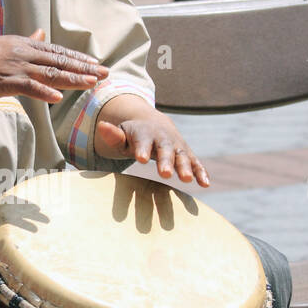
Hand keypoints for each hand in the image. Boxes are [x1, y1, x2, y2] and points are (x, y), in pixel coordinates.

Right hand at [0, 29, 107, 103]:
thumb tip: (40, 33)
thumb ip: (24, 43)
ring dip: (72, 79)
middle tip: (105, 73)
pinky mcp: (2, 80)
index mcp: (21, 44)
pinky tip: (58, 97)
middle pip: (58, 60)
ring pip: (49, 72)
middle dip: (84, 68)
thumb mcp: (2, 46)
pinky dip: (44, 91)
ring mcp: (12, 66)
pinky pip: (27, 86)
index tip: (95, 64)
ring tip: (92, 84)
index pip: (56, 51)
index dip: (78, 58)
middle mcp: (21, 52)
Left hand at [95, 108, 209, 185]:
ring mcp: (177, 146)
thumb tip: (101, 126)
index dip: (142, 149)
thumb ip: (113, 135)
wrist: (154, 123)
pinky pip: (196, 163)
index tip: (140, 159)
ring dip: (185, 167)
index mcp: (145, 133)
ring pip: (182, 156)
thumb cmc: (133, 134)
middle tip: (165, 173)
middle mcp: (163, 139)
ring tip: (185, 179)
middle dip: (166, 160)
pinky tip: (205, 184)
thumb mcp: (121, 134)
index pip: (143, 141)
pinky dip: (201, 172)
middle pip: (165, 149)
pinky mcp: (187, 154)